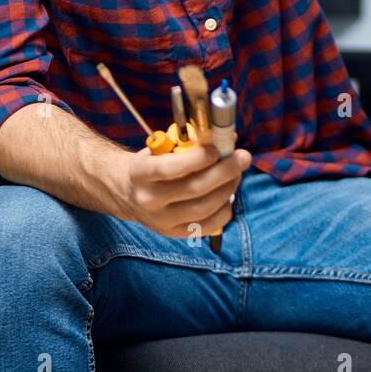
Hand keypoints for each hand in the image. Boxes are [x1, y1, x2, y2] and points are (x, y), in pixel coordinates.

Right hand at [115, 143, 251, 239]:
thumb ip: (191, 142)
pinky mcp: (174, 234)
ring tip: (237, 174)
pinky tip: (228, 195)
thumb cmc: (152, 162)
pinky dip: (225, 210)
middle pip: (195, 189)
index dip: (198, 159)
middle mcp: (149, 199)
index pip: (170, 168)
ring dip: (228, 189)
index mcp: (141, 173)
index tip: (217, 150)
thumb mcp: (161, 148)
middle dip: (225, 172)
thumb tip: (227, 138)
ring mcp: (161, 220)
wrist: (127, 192)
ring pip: (205, 208)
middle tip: (242, 158)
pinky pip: (208, 226)